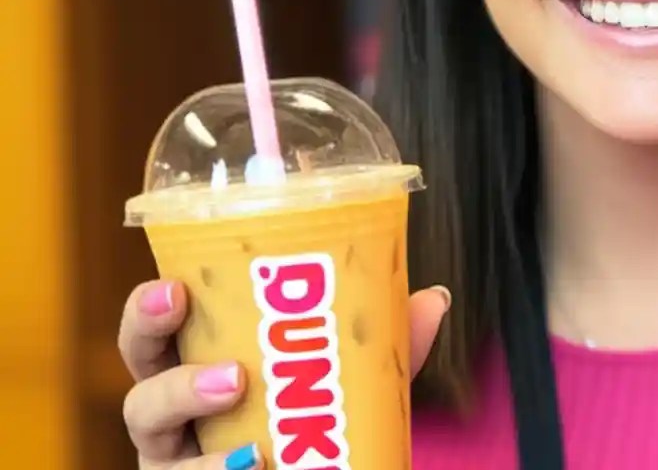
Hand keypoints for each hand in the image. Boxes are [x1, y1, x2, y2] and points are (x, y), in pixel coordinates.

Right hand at [118, 279, 450, 468]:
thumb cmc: (311, 427)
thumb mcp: (346, 384)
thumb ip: (380, 347)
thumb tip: (433, 298)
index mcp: (195, 369)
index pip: (153, 335)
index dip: (148, 312)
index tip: (175, 288)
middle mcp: (173, 426)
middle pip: (140, 398)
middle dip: (174, 388)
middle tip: (231, 375)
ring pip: (169, 463)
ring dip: (212, 460)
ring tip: (255, 451)